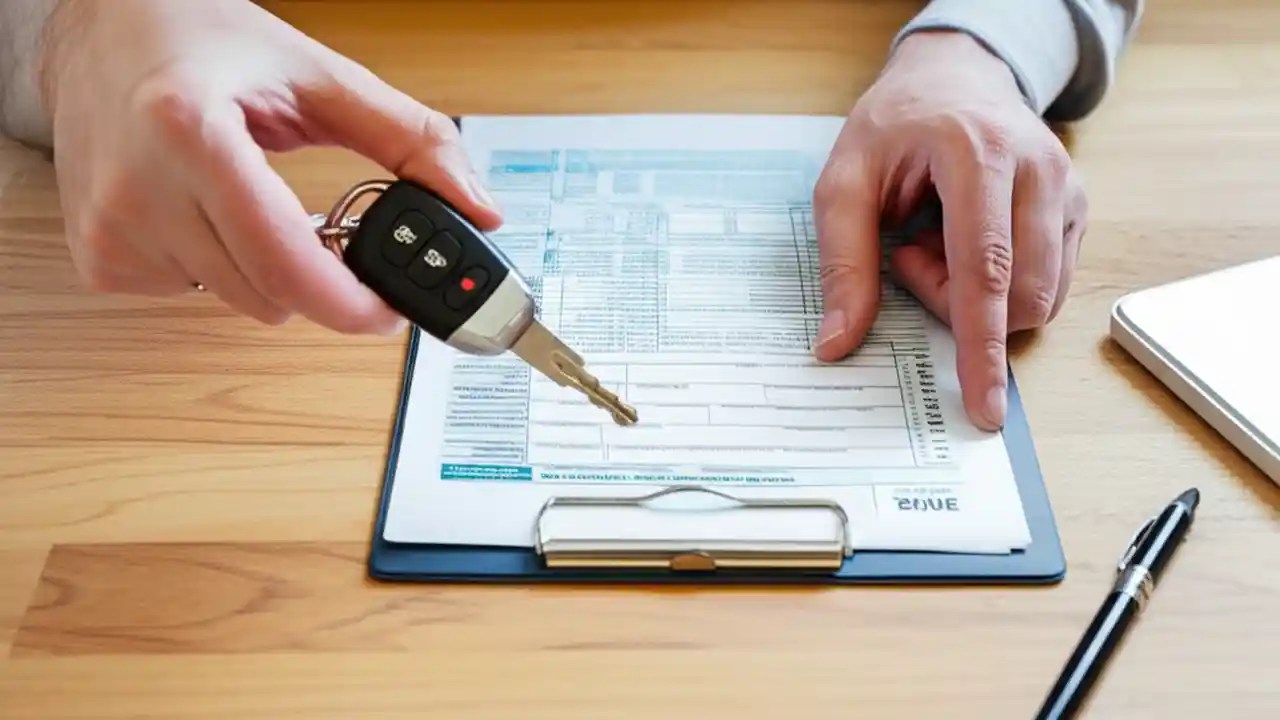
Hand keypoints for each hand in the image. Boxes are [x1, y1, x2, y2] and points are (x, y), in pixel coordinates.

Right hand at [38, 0, 501, 332]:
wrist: (105, 26)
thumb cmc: (200, 37)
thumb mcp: (319, 75)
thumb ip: (411, 141)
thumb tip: (477, 206)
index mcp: (191, 132)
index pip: (288, 264)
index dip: (352, 304)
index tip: (390, 310)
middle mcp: (138, 187)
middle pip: (269, 295)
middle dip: (318, 278)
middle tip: (328, 234)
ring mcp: (109, 227)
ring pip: (237, 301)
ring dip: (266, 270)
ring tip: (252, 200)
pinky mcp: (97, 256)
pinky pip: (192, 295)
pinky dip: (218, 266)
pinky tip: (205, 212)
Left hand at [812, 31, 1086, 429]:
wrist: (954, 76)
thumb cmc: (895, 126)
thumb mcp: (843, 181)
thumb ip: (842, 263)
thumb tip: (836, 344)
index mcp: (978, 155)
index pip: (986, 271)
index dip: (982, 346)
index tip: (984, 405)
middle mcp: (1038, 171)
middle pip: (1016, 296)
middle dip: (955, 305)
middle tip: (910, 253)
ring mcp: (1068, 190)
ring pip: (1037, 298)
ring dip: (977, 296)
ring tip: (938, 240)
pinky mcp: (1078, 210)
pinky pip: (1046, 285)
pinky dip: (1000, 284)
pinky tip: (968, 240)